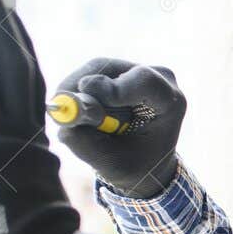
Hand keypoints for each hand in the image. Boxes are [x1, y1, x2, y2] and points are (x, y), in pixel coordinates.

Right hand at [54, 57, 185, 198]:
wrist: (143, 161)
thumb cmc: (135, 165)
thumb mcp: (113, 165)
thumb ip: (88, 146)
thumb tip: (63, 123)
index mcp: (170, 102)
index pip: (145, 81)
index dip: (114, 88)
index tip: (87, 100)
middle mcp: (158, 78)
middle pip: (111, 68)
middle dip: (82, 89)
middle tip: (61, 107)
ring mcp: (138, 69)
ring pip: (95, 68)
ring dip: (76, 91)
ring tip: (74, 119)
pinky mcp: (120, 69)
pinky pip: (90, 71)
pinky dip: (77, 90)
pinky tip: (80, 112)